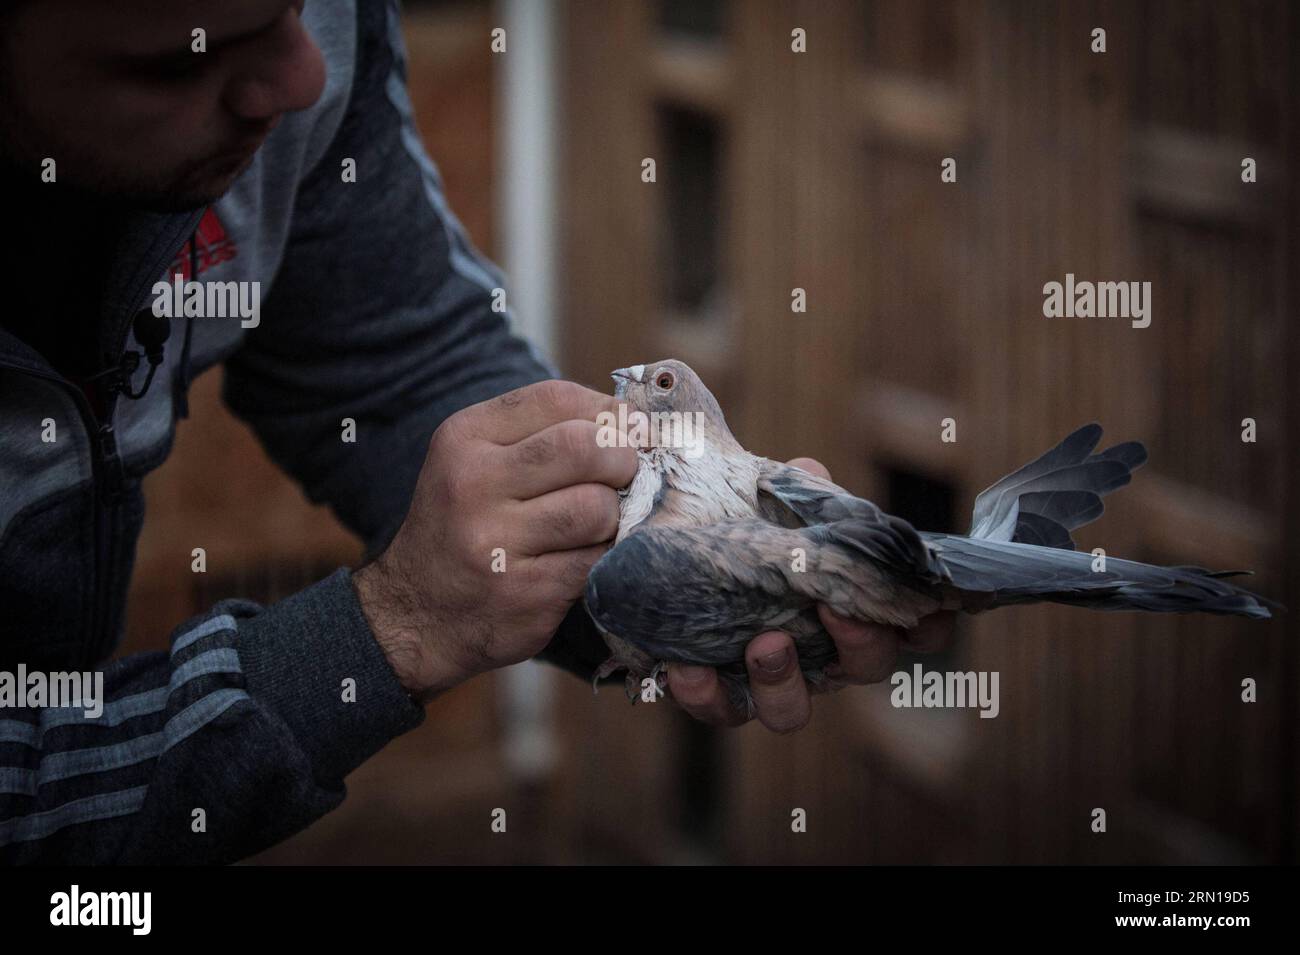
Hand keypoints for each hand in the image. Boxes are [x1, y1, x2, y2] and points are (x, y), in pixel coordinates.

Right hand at [353, 380, 636, 701]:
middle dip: (623, 459)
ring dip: (616, 517)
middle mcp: (473, 484)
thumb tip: (636, 422)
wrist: (417, 616)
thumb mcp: (477, 461)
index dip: (610, 411)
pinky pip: (596, 562)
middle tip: (626, 477)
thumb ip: (544, 433)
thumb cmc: (465, 527)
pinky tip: (583, 560)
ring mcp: (496, 543)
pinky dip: (604, 559)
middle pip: (585, 447)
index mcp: (464, 438)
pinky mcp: (525, 592)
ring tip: (596, 526)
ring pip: (598, 508)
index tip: (632, 429)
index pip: (557, 399)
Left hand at [666, 456, 956, 732]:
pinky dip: (705, 692)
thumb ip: (793, 489)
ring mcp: (771, 678)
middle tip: (836, 610)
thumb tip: (807, 472)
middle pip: (867, 667)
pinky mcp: (717, 693)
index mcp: (850, 604)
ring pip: (791, 711)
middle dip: (861, 644)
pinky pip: (719, 708)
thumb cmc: (739, 523)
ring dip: (783, 683)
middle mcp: (821, 652)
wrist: (665, 551)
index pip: (913, 627)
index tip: (928, 604)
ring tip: (764, 643)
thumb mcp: (766, 498)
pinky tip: (686, 663)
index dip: (930, 623)